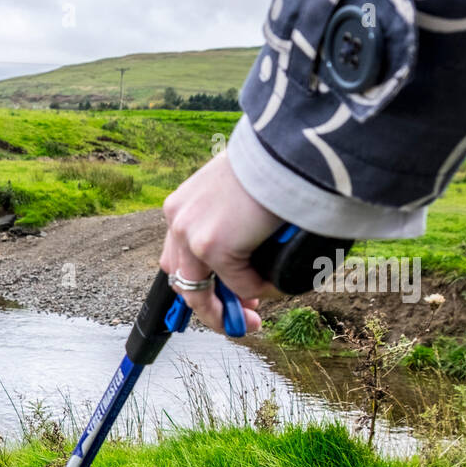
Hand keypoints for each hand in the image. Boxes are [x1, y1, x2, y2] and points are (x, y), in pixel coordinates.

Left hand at [159, 152, 284, 334]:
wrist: (287, 145)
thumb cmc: (272, 163)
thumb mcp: (238, 193)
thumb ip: (231, 224)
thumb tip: (247, 261)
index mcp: (181, 206)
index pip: (179, 258)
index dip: (202, 283)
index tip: (228, 294)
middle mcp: (178, 220)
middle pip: (182, 281)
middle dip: (210, 306)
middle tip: (241, 315)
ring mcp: (192, 235)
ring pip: (200, 293)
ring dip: (225, 312)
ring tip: (249, 321)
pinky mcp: (214, 246)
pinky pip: (239, 284)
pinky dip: (257, 291)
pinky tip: (273, 286)